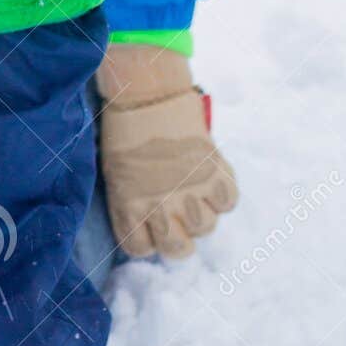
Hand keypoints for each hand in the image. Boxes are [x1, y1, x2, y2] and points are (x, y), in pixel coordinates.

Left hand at [97, 44, 238, 258]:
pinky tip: (212, 180)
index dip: (148, 239)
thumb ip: (133, 206)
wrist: (146, 95)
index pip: (142, 250)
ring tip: (194, 192)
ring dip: (201, 215)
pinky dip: (223, 195)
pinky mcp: (214, 173)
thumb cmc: (124, 131)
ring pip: (205, 228)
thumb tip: (153, 225)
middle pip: (179, 250)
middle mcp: (160, 207)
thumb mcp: (116, 175)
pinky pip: (228, 202)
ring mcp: (189, 192)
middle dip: (179, 239)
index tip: (150, 225)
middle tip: (178, 218)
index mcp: (129, 208)